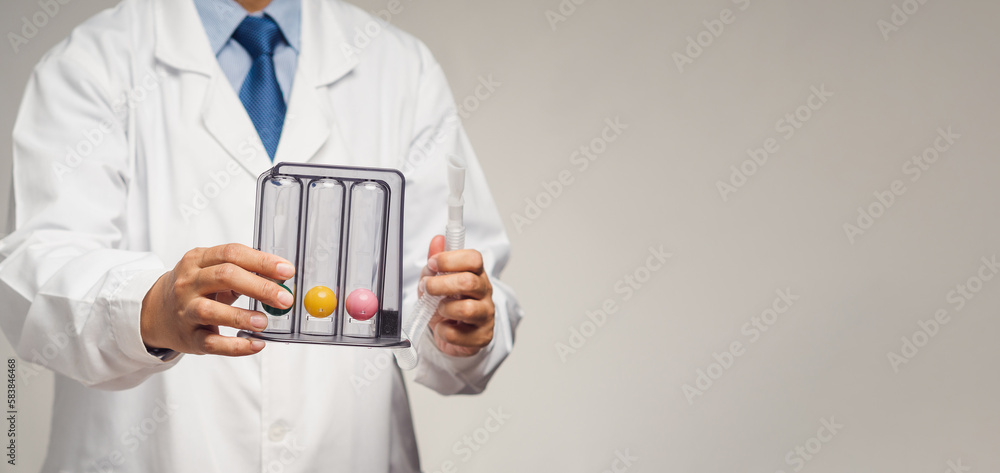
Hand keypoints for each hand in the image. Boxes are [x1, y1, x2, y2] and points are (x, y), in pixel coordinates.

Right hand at [140, 243, 295, 355]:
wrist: (156, 312)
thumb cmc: (195, 288)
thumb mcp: (212, 271)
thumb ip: (243, 270)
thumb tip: (282, 276)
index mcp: (198, 260)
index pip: (232, 253)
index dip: (262, 261)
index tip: (287, 271)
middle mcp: (189, 282)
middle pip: (225, 277)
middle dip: (259, 287)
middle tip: (284, 298)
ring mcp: (185, 310)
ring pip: (210, 310)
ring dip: (241, 316)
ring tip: (264, 322)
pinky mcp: (188, 337)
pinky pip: (211, 342)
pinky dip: (235, 346)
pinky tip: (255, 344)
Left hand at [420, 235, 494, 356]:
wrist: (452, 335)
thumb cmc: (446, 304)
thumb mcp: (436, 281)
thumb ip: (436, 262)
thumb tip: (437, 240)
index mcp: (476, 274)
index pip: (473, 259)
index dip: (450, 259)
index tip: (432, 264)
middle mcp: (484, 292)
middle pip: (469, 281)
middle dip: (441, 284)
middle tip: (428, 288)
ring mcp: (486, 315)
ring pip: (467, 309)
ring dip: (444, 308)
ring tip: (439, 309)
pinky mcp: (482, 336)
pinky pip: (459, 334)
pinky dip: (443, 331)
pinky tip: (443, 327)